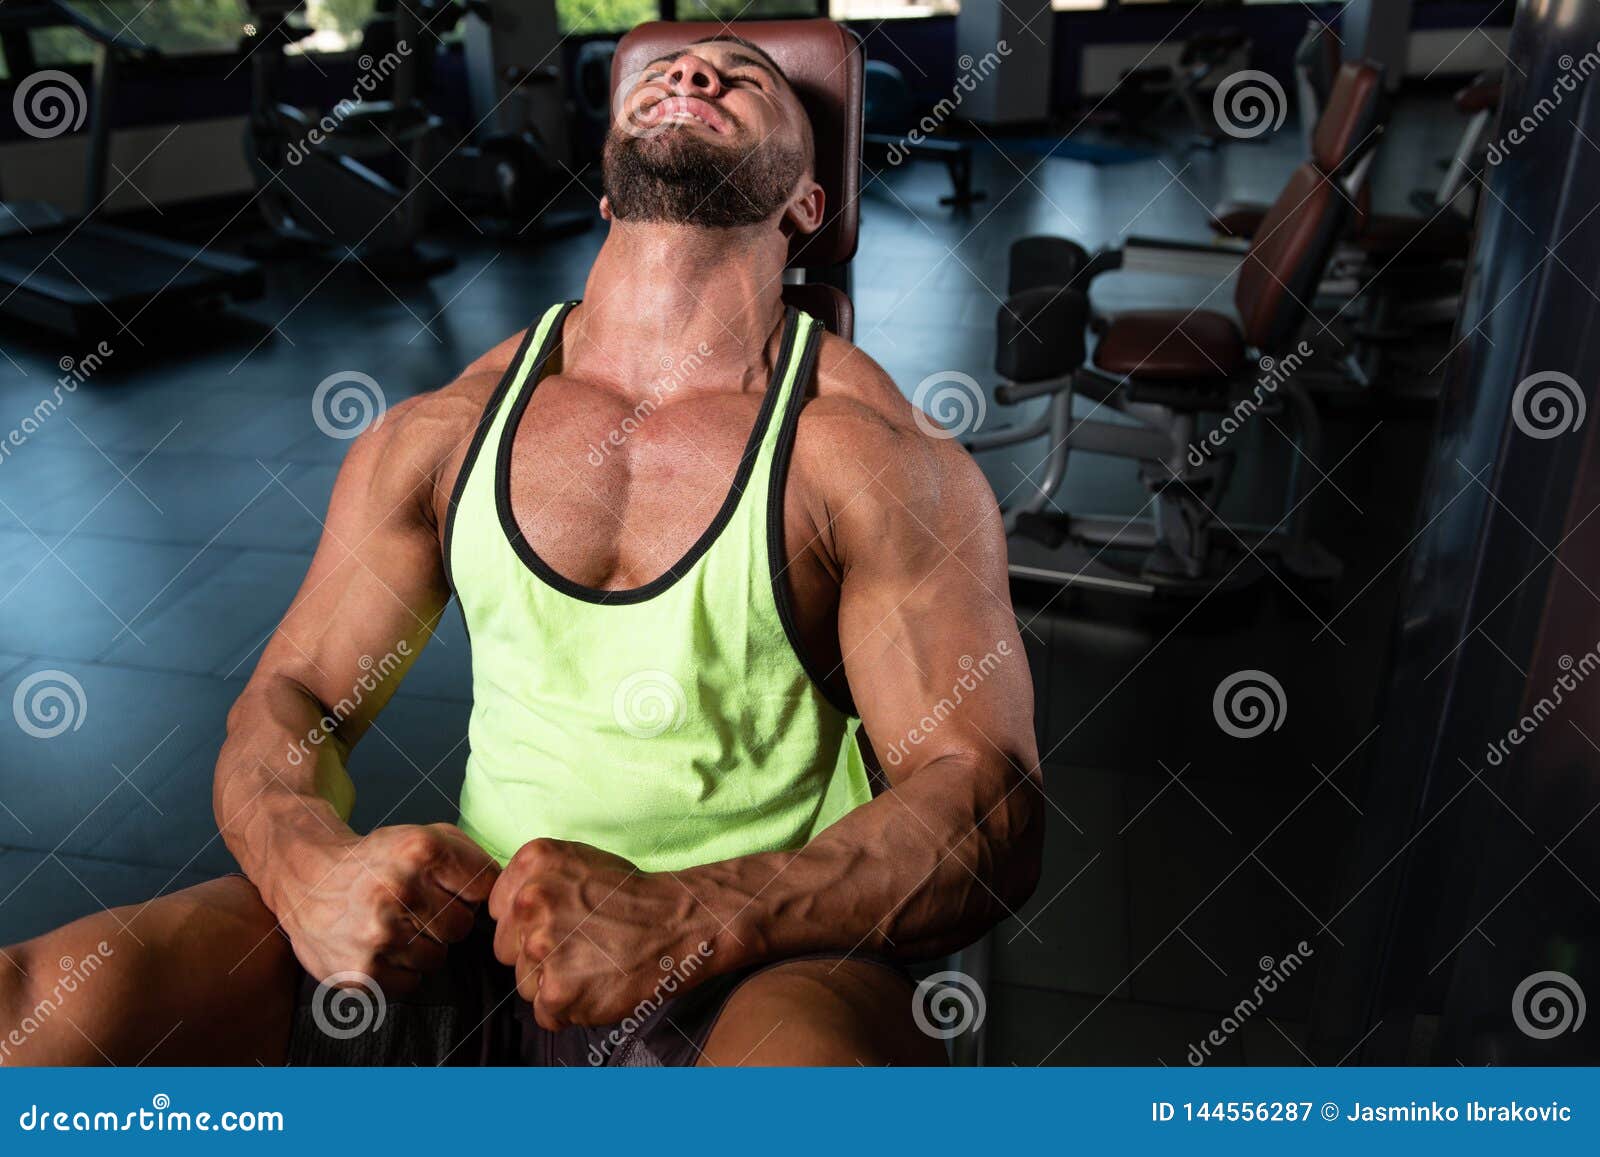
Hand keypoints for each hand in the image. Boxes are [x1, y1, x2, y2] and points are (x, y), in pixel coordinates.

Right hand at [273, 823, 499, 993]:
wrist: (306, 876)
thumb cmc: (377, 858)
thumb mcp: (423, 836)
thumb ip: (471, 856)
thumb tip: (511, 887)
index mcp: (421, 851)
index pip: (485, 888)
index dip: (470, 892)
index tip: (448, 888)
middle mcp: (399, 891)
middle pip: (462, 927)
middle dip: (446, 920)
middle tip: (416, 908)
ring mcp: (378, 934)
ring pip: (438, 958)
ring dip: (423, 946)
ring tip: (394, 925)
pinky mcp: (361, 971)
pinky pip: (412, 983)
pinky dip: (401, 969)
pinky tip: (380, 946)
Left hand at [488, 838, 719, 1030]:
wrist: (681, 923)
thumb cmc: (632, 897)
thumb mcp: (577, 863)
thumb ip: (535, 881)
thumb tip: (505, 912)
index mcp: (533, 862)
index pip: (499, 910)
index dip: (527, 923)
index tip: (562, 922)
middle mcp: (531, 900)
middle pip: (505, 950)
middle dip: (537, 955)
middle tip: (582, 946)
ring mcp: (543, 946)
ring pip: (524, 984)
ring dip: (554, 984)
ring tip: (594, 964)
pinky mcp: (558, 990)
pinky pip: (545, 1014)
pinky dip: (572, 1010)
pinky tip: (599, 985)